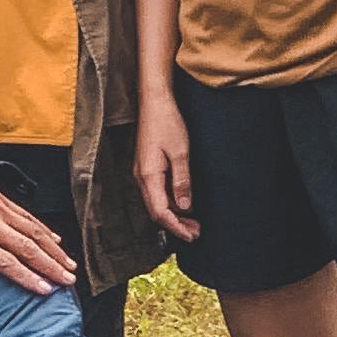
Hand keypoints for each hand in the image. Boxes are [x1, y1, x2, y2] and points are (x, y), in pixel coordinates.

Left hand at [0, 156, 74, 299]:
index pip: (6, 262)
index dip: (27, 277)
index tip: (45, 289)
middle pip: (27, 247)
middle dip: (51, 266)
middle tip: (68, 280)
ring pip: (33, 231)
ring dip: (54, 249)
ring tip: (69, 264)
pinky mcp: (2, 198)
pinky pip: (28, 216)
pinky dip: (45, 229)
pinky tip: (56, 240)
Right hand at [135, 84, 196, 240]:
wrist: (154, 102)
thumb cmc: (166, 123)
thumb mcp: (180, 153)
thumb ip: (182, 181)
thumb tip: (185, 206)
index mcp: (148, 176)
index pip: (160, 211)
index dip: (176, 226)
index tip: (191, 235)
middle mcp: (141, 177)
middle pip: (156, 210)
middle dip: (176, 224)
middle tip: (196, 233)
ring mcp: (142, 172)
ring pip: (156, 202)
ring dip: (174, 214)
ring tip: (193, 222)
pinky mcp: (147, 166)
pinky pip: (156, 192)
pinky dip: (170, 202)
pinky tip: (182, 204)